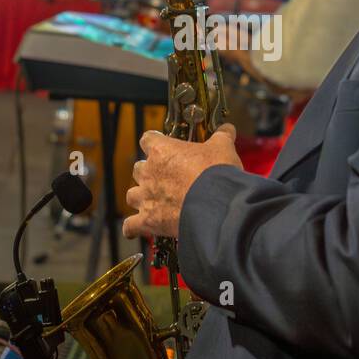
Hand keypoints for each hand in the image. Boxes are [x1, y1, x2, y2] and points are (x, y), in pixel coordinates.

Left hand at [123, 124, 242, 239]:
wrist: (215, 205)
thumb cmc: (215, 174)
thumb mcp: (222, 148)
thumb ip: (222, 136)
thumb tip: (227, 129)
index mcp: (162, 151)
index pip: (148, 139)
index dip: (154, 142)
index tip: (161, 145)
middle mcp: (149, 173)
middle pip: (138, 168)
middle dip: (149, 173)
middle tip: (165, 178)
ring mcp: (146, 197)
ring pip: (132, 196)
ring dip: (141, 198)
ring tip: (154, 202)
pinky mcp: (148, 221)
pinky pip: (131, 225)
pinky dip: (133, 227)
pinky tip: (138, 229)